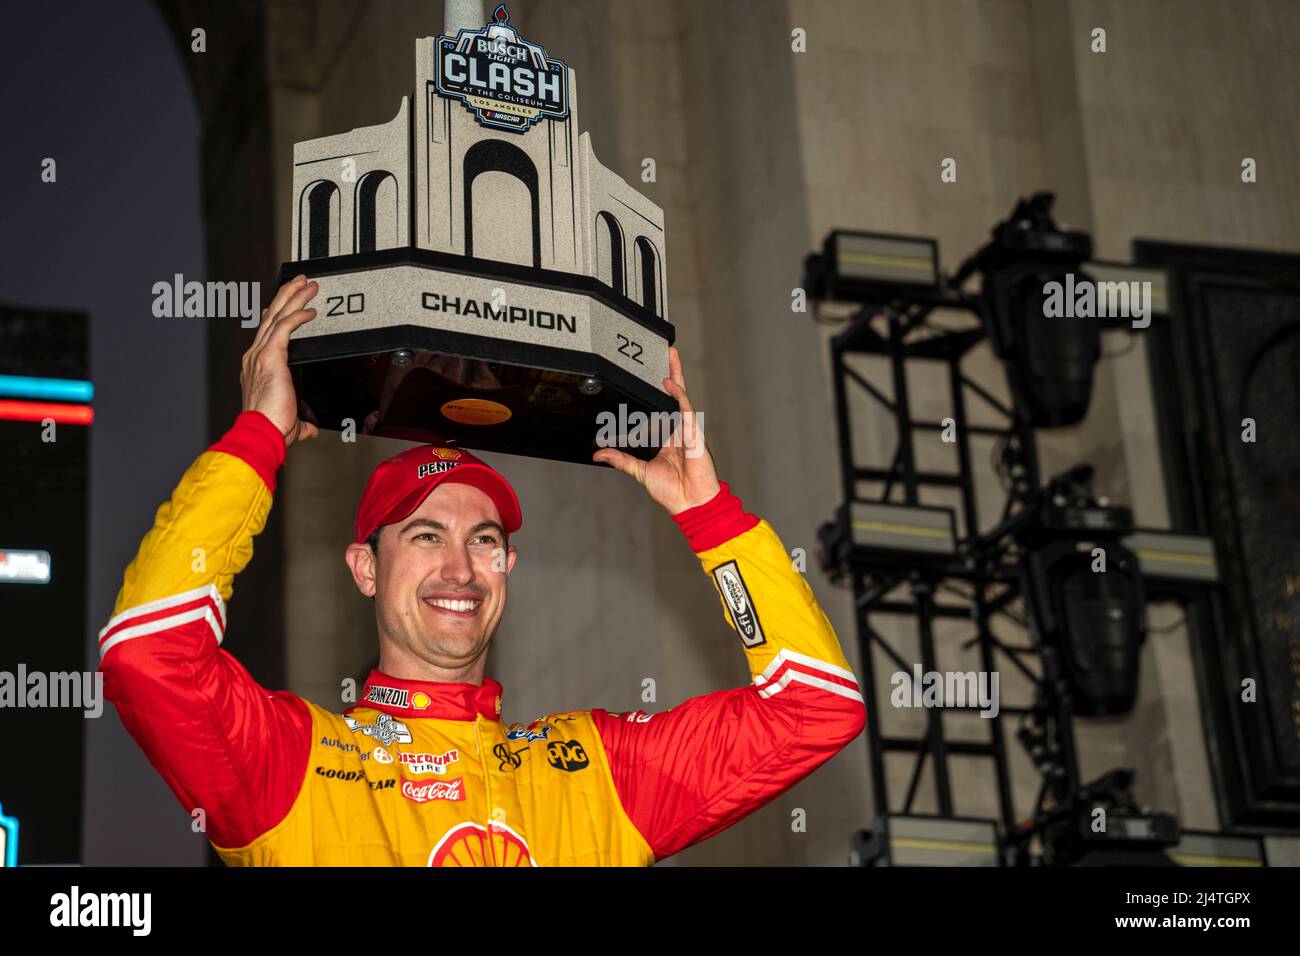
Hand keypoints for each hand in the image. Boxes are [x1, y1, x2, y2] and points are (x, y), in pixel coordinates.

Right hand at [241, 274, 319, 445]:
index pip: (266, 334)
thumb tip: (310, 429)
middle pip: (270, 317)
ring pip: (276, 316)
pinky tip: (310, 310)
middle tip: (300, 283)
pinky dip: (297, 315)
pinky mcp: (270, 356)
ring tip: (306, 285)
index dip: (274, 316)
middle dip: (286, 296)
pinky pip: (284, 327)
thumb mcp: (291, 423)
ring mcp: (260, 354)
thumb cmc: (270, 428)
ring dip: (292, 297)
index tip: (281, 305)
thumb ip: (301, 423)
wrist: (261, 433)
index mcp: (256, 367)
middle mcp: (255, 357)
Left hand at [592, 346, 721, 513]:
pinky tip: (669, 383)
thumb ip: (621, 460)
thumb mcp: (640, 472)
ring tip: (669, 356)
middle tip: (665, 351)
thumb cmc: (673, 492)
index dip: (657, 390)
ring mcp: (687, 431)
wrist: (690, 505)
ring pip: (680, 397)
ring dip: (676, 375)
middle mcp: (678, 430)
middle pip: (673, 395)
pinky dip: (678, 396)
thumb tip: (599, 453)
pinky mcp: (694, 435)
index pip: (660, 407)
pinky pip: (686, 410)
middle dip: (670, 373)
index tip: (648, 374)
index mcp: (667, 437)